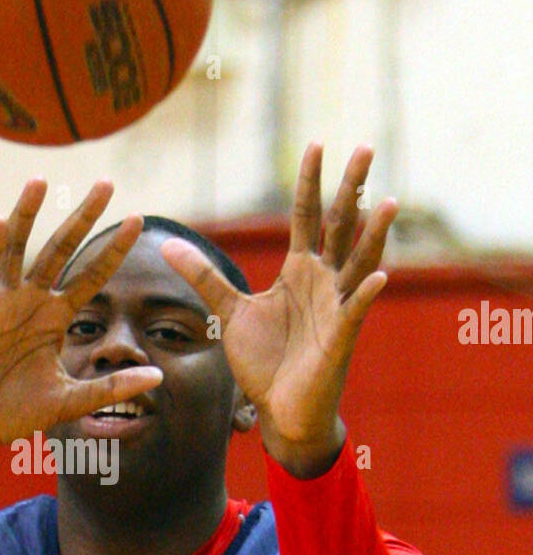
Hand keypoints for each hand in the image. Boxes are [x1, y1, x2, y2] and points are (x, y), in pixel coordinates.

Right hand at [0, 179, 162, 471]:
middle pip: (61, 249)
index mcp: (56, 318)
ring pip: (19, 250)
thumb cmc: (14, 411)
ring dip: (27, 215)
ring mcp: (3, 302)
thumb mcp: (70, 400)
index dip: (114, 249)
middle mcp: (32, 301)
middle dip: (83, 217)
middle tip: (107, 183)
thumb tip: (157, 376)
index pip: (92, 275)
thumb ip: (111, 387)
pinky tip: (0, 222)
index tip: (138, 219)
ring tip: (40, 180)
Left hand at [159, 143, 397, 476]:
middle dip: (351, 187)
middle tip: (366, 146)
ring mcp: (335, 307)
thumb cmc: (263, 361)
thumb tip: (165, 244)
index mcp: (298, 270)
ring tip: (387, 201)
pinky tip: (380, 276)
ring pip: (358, 262)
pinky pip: (355, 311)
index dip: (310, 182)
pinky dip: (365, 294)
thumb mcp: (228, 311)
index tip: (315, 144)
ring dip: (374, 234)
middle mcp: (323, 281)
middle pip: (340, 225)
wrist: (280, 410)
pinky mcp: (340, 338)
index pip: (306, 215)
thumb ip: (203, 276)